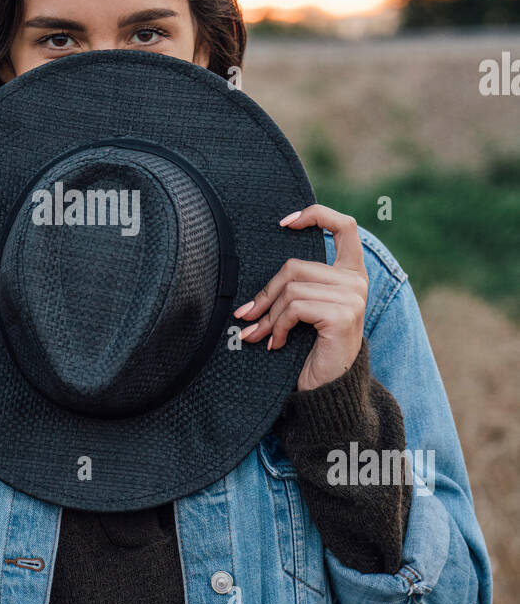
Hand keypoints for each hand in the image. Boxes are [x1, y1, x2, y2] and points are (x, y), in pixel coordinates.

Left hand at [233, 204, 366, 391]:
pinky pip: (295, 308)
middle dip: (266, 294)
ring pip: (291, 288)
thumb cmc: (312, 349)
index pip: (345, 226)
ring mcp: (353, 297)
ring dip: (268, 316)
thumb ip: (295, 285)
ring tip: (261, 335)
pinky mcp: (343, 315)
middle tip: (247, 317)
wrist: (329, 389)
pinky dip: (277, 326)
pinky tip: (276, 344)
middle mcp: (356, 282)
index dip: (315, 215)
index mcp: (351, 273)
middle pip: (295, 267)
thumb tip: (251, 286)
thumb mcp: (303, 310)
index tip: (284, 222)